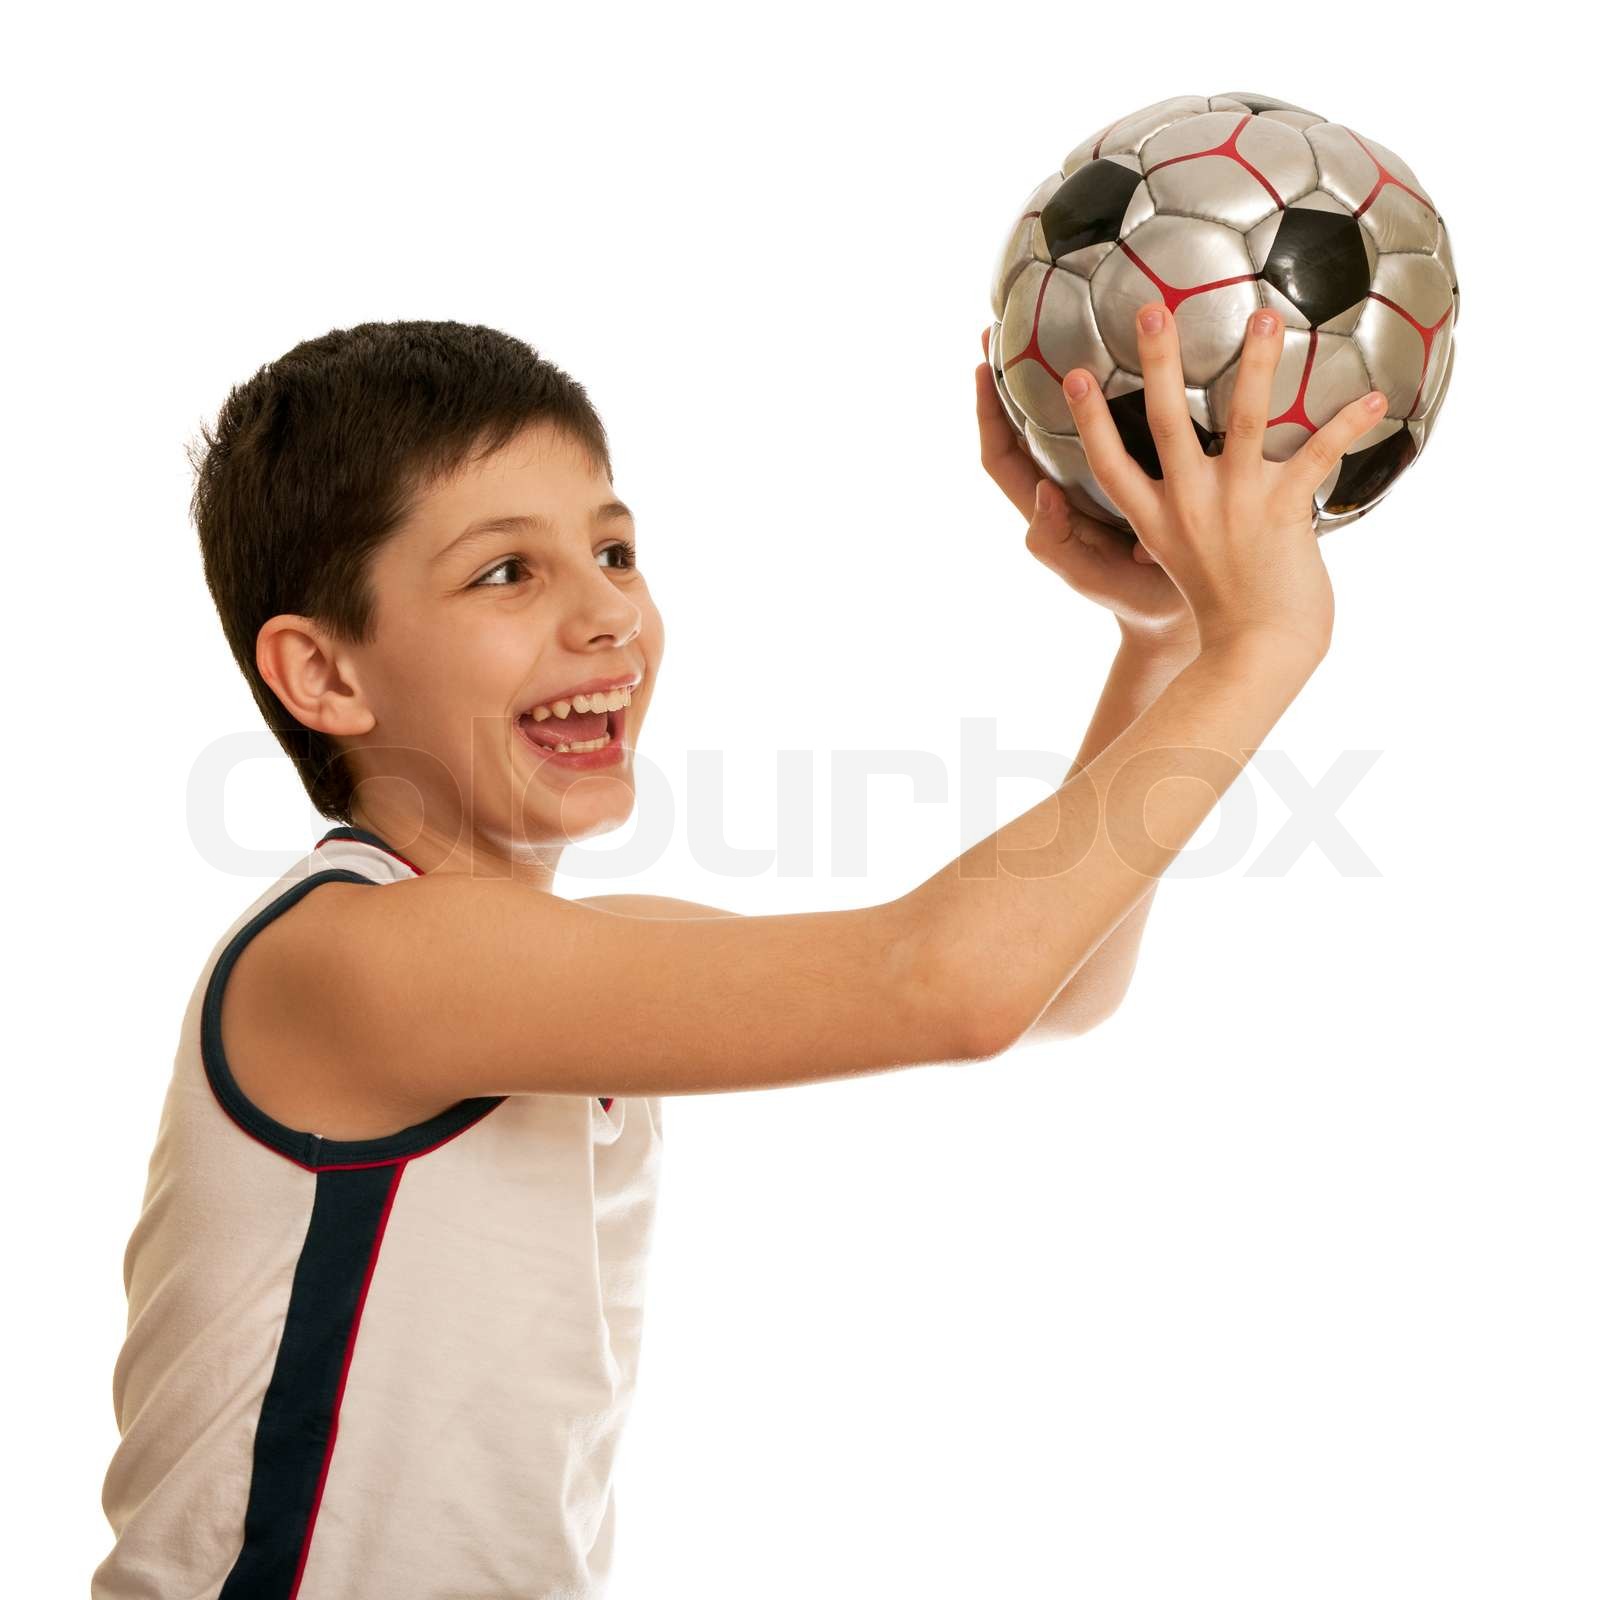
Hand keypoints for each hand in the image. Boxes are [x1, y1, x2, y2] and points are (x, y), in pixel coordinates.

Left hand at [976, 327, 1197, 657]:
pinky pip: (1108, 422)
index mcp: (1050, 508)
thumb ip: (1060, 544)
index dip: (987, 413)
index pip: (1001, 456)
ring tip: (1061, 318)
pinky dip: (1105, 385)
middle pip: (1023, 424)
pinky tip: (1127, 348)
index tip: (985, 364)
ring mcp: (1095, 476)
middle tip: (1011, 321)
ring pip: (1063, 417)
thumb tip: (1043, 494)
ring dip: (1054, 371)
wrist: (1178, 607)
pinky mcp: (1130, 469)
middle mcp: (1065, 485)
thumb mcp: (1095, 576)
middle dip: (1011, 374)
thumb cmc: (1134, 596)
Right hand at [1058, 302, 1388, 667]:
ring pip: (1240, 421)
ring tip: (1264, 317)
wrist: (1257, 655)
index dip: (1086, 419)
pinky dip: (1347, 426)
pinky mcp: (1281, 511)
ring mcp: (1233, 505)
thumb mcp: (1183, 563)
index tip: (1072, 376)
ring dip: (1253, 365)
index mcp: (1156, 520)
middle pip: (1163, 421)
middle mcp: (1187, 505)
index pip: (1107, 464)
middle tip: (1150, 308)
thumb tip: (1182, 489)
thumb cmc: (1226, 615)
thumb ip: (1179, 521)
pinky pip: (1316, 455)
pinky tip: (1374, 397)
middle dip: (1157, 361)